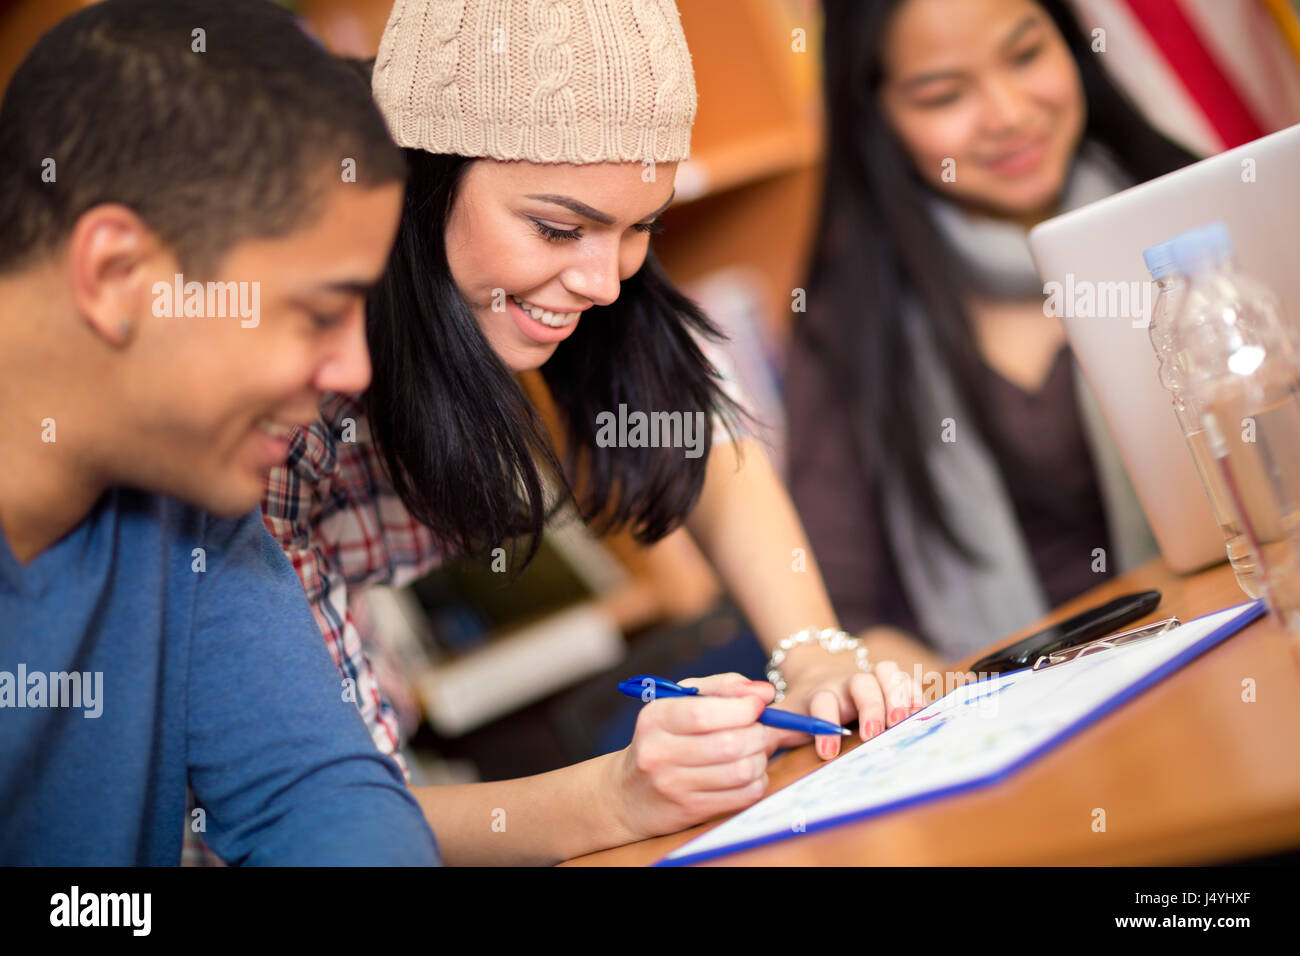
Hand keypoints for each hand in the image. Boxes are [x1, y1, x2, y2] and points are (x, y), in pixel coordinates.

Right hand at [610, 673, 784, 840]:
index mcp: (655, 719)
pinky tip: (747, 774)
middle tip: (759, 729)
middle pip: (729, 744)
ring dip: (760, 758)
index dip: (742, 708)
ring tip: (753, 751)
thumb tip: (764, 692)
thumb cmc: (663, 739)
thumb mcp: (681, 703)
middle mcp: (659, 753)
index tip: (757, 705)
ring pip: (742, 771)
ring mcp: (674, 786)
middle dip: (759, 732)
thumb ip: (724, 688)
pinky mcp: (691, 811)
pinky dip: (757, 781)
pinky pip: (744, 795)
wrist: (628, 794)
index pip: (704, 714)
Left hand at [772, 644, 922, 759]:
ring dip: (896, 694)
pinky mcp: (889, 681)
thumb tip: (748, 747)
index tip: (826, 751)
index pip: (821, 703)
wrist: (816, 671)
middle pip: (859, 685)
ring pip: (885, 675)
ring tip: (901, 720)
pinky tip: (920, 711)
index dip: (824, 725)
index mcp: (819, 694)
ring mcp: (869, 678)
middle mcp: (845, 683)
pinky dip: (914, 691)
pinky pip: (905, 677)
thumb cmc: (803, 706)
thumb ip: (770, 731)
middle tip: (873, 733)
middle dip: (869, 706)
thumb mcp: (785, 716)